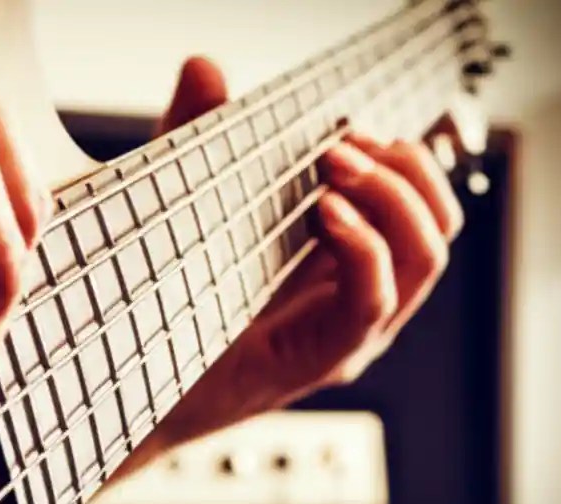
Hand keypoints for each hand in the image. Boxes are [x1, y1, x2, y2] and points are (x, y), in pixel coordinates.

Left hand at [132, 57, 462, 459]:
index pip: (419, 209)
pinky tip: (322, 213)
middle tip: (341, 146)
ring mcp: (346, 335)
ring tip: (333, 165)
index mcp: (341, 267)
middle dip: (407, 169)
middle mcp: (357, 302)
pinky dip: (362, 248)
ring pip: (424, 259)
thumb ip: (196, 137)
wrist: (123, 380)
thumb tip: (204, 66)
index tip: (345, 131)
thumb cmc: (160, 299)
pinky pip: (374, 303)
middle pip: (438, 228)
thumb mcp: (185, 204)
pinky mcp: (320, 360)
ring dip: (392, 197)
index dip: (401, 160)